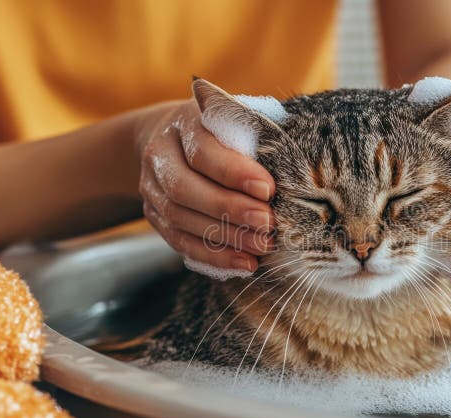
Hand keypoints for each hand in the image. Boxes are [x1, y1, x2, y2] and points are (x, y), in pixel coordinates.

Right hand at [136, 100, 274, 271]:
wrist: (170, 137)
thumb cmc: (220, 130)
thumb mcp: (235, 121)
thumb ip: (257, 134)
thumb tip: (298, 159)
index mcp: (183, 124)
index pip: (203, 151)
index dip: (235, 173)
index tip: (268, 189)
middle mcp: (160, 156)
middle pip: (185, 188)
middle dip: (230, 209)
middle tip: (268, 224)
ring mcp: (152, 188)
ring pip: (180, 219)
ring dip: (225, 237)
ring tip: (263, 246)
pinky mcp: (155, 216)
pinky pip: (180, 242)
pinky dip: (213, 256)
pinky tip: (245, 263)